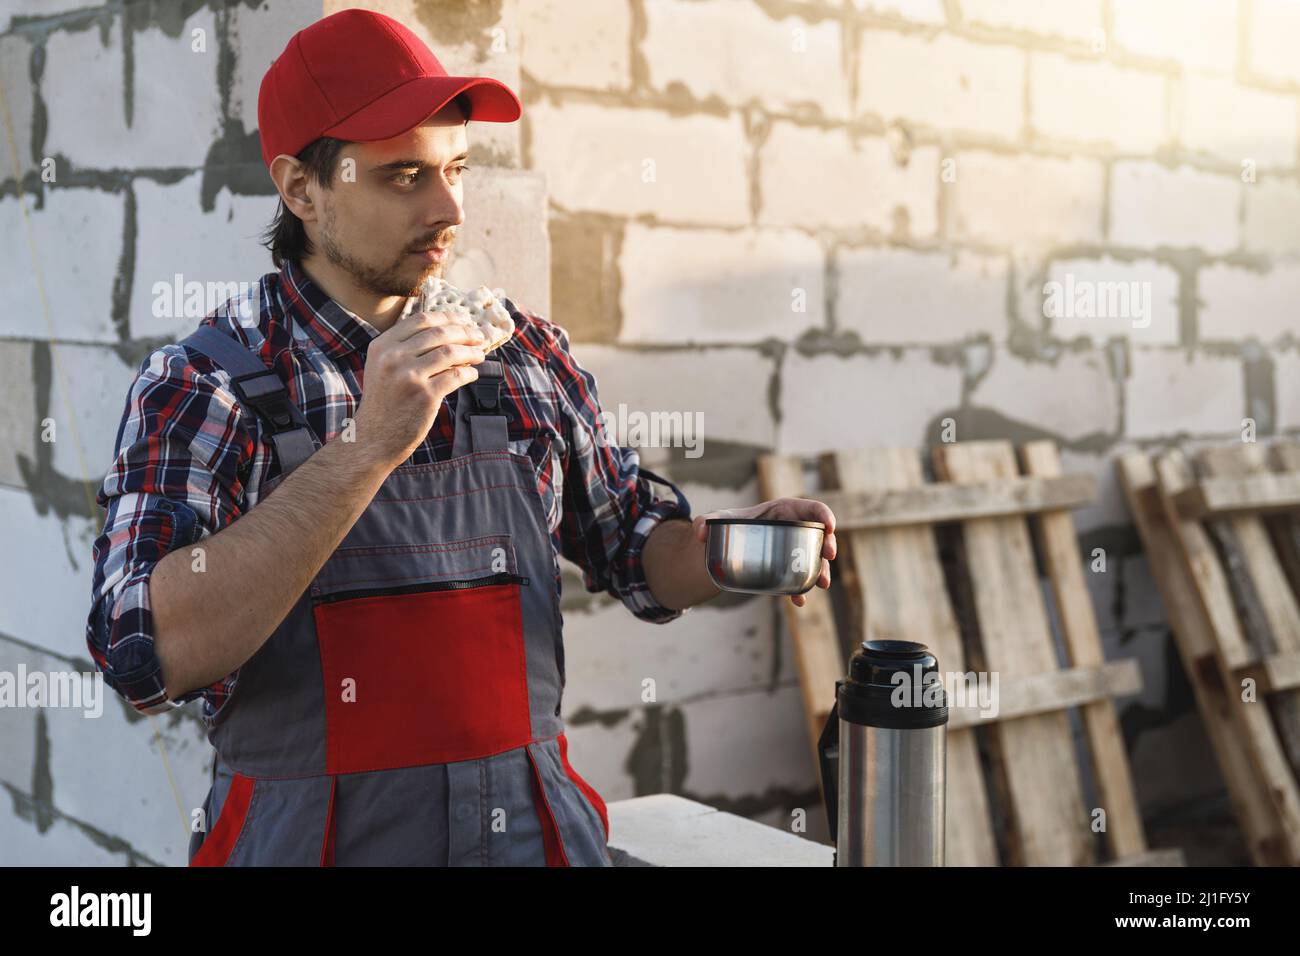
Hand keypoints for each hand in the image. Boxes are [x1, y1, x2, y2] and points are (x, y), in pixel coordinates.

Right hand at [352, 309, 486, 467]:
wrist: (374, 437)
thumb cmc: (384, 401)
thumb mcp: (383, 366)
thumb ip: (405, 347)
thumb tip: (446, 329)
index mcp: (383, 345)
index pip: (422, 319)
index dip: (448, 317)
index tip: (463, 320)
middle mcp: (394, 357)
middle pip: (439, 333)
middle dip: (465, 332)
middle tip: (478, 336)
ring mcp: (409, 376)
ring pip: (451, 352)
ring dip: (471, 351)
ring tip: (480, 354)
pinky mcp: (425, 396)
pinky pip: (456, 376)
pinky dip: (469, 372)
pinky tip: (473, 374)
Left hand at [691, 497, 836, 607]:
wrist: (723, 549)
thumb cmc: (725, 526)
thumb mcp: (715, 520)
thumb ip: (705, 521)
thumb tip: (701, 532)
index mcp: (783, 511)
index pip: (810, 508)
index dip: (824, 514)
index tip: (830, 526)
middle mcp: (792, 529)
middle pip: (819, 534)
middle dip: (828, 544)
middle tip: (829, 556)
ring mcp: (792, 550)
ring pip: (814, 559)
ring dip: (821, 571)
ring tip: (822, 583)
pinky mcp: (786, 569)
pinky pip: (798, 579)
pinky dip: (800, 590)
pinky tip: (798, 601)